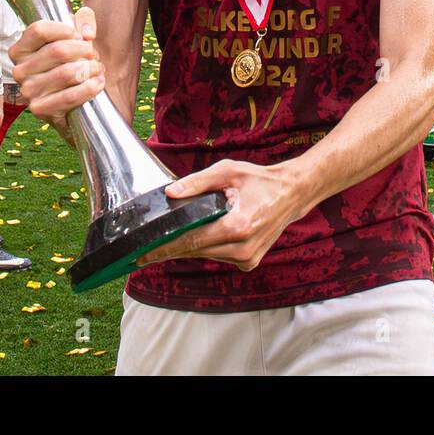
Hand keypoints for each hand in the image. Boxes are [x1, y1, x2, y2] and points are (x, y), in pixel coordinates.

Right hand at [8, 7, 102, 132]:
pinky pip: (71, 96)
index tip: (80, 36)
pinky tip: (97, 83)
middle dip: (84, 50)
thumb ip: (84, 21)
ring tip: (97, 69)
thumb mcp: (74, 37)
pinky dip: (90, 88)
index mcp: (20, 49)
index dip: (65, 29)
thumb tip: (87, 33)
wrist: (69, 103)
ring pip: (67, 73)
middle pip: (58, 50)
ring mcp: (28, 91)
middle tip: (93, 55)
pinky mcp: (40, 109)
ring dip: (90, 69)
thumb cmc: (70, 63)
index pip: (39, 30)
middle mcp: (19, 70)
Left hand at [135, 159, 308, 270]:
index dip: (164, 248)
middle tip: (144, 250)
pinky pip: (218, 256)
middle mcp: (243, 248)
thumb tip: (170, 193)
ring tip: (172, 237)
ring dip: (190, 246)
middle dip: (170, 249)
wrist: (292, 194)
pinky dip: (208, 247)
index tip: (141, 254)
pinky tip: (204, 234)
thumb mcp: (228, 171)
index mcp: (237, 226)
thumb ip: (197, 182)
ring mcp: (248, 259)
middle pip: (196, 251)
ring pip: (206, 255)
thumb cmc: (260, 181)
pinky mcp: (249, 262)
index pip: (191, 241)